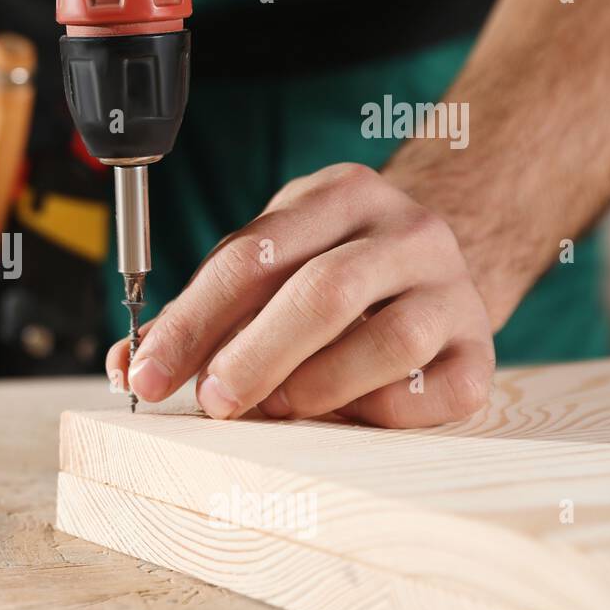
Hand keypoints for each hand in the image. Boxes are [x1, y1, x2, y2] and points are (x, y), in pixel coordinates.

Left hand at [106, 163, 496, 427]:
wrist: (436, 271)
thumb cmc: (329, 273)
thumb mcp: (265, 268)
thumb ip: (197, 315)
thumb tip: (126, 363)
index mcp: (338, 196)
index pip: (252, 257)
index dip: (191, 322)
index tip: (146, 374)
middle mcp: (407, 231)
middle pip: (323, 293)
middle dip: (252, 357)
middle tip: (211, 402)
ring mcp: (454, 289)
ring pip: (387, 341)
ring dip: (315, 386)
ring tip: (275, 407)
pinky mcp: (483, 351)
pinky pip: (433, 390)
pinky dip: (377, 411)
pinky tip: (345, 413)